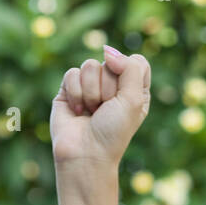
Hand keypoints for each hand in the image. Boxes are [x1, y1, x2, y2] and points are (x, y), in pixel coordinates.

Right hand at [50, 47, 150, 166]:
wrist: (85, 154)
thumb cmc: (113, 132)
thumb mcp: (133, 100)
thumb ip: (130, 68)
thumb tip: (108, 50)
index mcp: (135, 89)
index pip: (136, 61)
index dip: (129, 72)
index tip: (125, 94)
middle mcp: (113, 86)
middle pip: (111, 61)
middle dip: (108, 88)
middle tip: (106, 110)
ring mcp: (90, 86)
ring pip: (90, 65)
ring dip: (91, 92)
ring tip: (91, 112)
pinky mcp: (69, 89)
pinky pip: (72, 73)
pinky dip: (76, 94)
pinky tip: (77, 111)